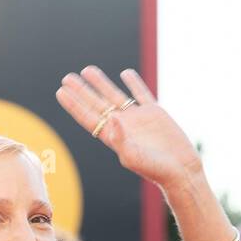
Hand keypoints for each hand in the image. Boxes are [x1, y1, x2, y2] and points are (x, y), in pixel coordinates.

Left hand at [56, 67, 201, 189]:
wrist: (180, 170)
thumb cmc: (154, 169)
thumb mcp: (133, 157)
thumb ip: (120, 138)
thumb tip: (111, 117)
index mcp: (113, 137)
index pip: (88, 117)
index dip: (74, 105)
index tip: (61, 92)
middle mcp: (122, 126)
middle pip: (97, 104)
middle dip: (82, 91)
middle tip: (67, 78)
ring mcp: (138, 118)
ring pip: (115, 96)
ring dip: (101, 83)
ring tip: (87, 70)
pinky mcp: (155, 113)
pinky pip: (141, 94)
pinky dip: (133, 83)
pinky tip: (124, 73)